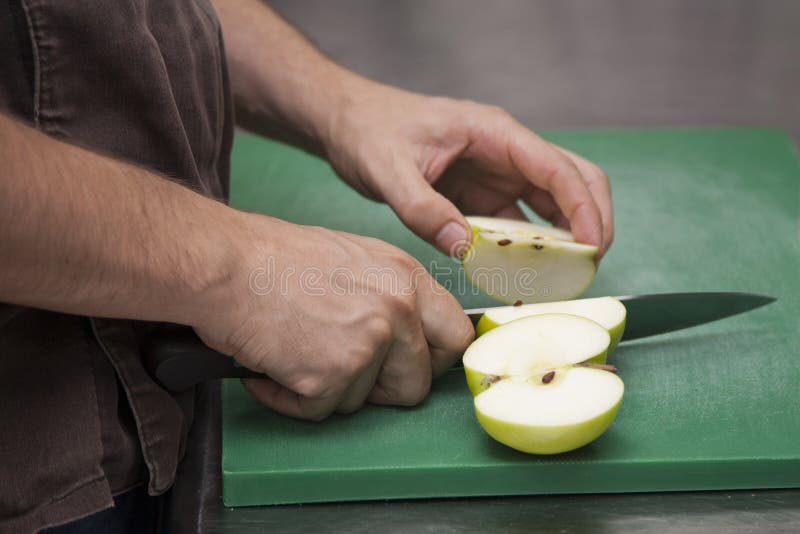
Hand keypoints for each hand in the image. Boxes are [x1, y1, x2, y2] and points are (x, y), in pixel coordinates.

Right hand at [193, 214, 473, 419]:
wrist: (226, 265)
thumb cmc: (275, 260)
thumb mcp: (356, 260)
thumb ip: (391, 296)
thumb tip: (406, 336)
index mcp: (407, 277)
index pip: (456, 336)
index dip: (432, 361)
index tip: (408, 367)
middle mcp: (398, 308)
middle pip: (418, 383)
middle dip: (382, 389)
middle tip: (344, 372)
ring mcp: (370, 341)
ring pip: (364, 401)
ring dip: (328, 389)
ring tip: (295, 354)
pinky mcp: (334, 373)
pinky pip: (321, 410)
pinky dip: (292, 399)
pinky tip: (274, 368)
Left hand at [322, 82, 612, 258]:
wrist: (349, 124)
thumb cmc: (369, 131)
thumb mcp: (388, 170)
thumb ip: (422, 208)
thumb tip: (463, 246)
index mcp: (493, 132)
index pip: (556, 167)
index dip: (582, 207)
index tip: (592, 246)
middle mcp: (505, 152)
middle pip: (572, 180)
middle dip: (591, 220)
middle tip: (589, 266)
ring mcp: (497, 174)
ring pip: (551, 205)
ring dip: (564, 239)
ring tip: (567, 278)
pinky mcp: (482, 195)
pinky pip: (518, 224)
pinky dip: (529, 249)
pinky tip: (527, 275)